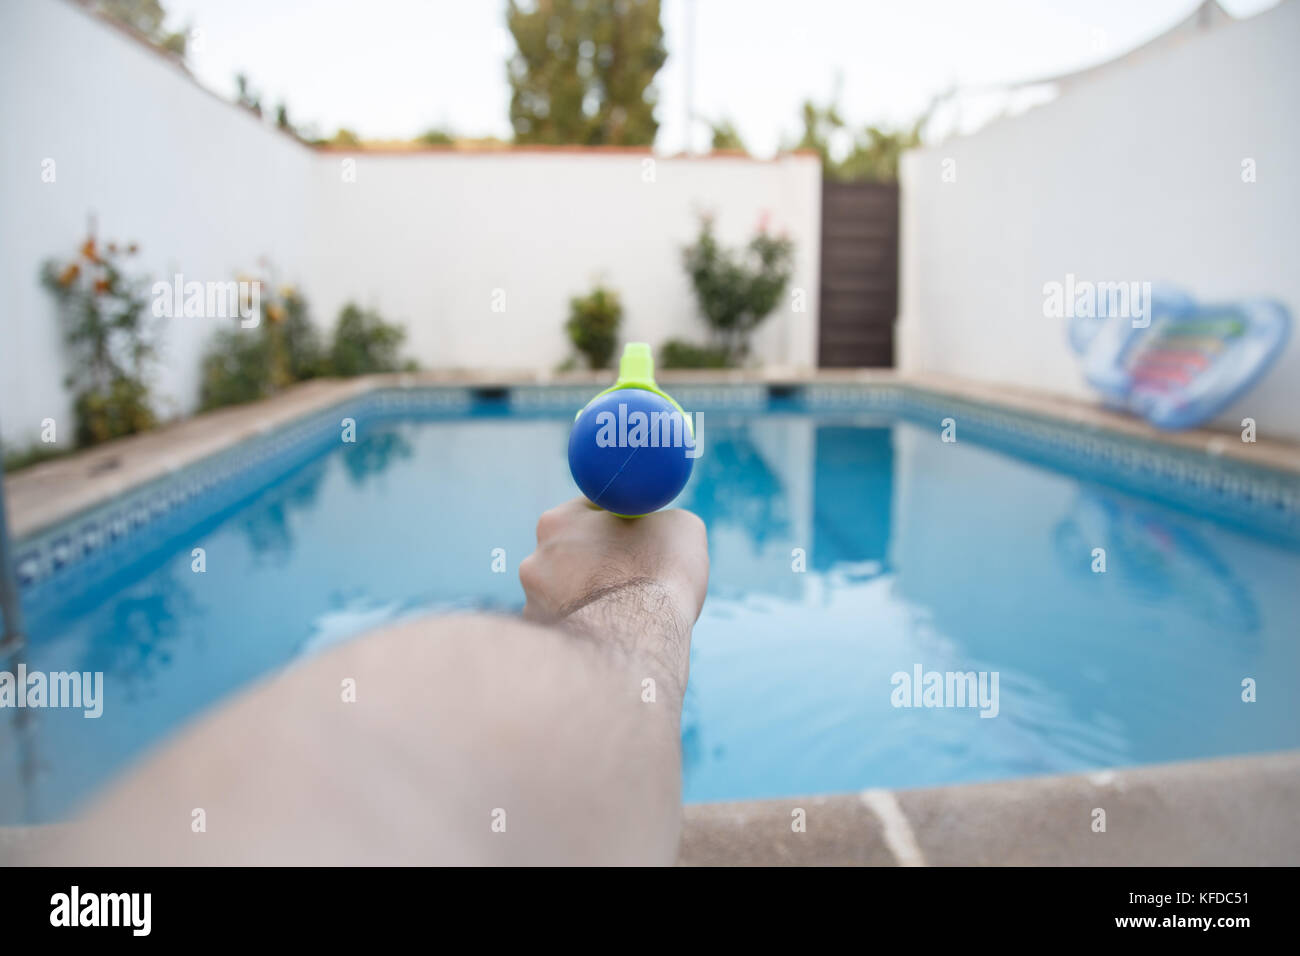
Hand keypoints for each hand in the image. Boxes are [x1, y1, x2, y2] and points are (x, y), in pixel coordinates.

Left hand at [519, 498, 707, 689]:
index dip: (616, 523)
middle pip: (571, 553)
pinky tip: (611, 637)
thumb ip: (661, 521)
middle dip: (597, 562)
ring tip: (627, 614)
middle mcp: (535, 559)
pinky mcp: (542, 643)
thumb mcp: (680, 528)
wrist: (636, 643)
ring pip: (568, 594)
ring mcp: (533, 603)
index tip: (637, 537)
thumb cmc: (658, 579)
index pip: (587, 512)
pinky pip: (568, 629)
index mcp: (559, 521)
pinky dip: (587, 631)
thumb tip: (662, 527)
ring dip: (591, 600)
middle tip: (631, 578)